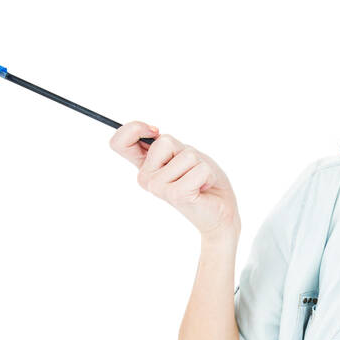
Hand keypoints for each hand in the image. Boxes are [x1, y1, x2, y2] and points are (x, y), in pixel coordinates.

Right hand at [109, 120, 240, 239]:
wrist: (220, 210)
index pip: (119, 142)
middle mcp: (145, 177)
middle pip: (163, 141)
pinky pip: (198, 169)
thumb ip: (166, 145)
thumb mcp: (182, 153)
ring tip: (198, 180)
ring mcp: (157, 187)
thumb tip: (154, 133)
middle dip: (186, 151)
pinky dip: (207, 175)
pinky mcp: (175, 194)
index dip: (133, 129)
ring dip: (199, 164)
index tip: (154, 131)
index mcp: (143, 165)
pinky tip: (202, 188)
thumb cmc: (202, 179)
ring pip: (186, 155)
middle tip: (190, 170)